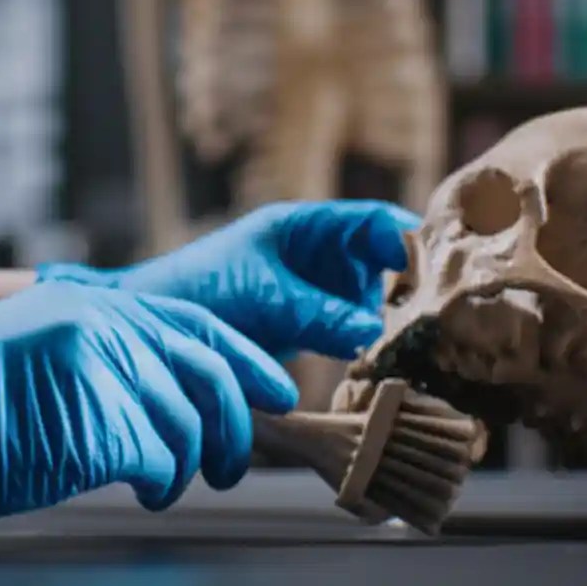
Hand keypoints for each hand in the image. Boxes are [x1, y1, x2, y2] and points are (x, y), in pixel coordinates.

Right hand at [0, 281, 296, 544]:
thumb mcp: (38, 349)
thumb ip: (103, 356)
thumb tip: (169, 395)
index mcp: (94, 306)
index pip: (196, 325)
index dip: (245, 358)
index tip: (277, 388)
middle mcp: (106, 326)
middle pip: (206, 374)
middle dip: (235, 424)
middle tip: (236, 461)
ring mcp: (104, 369)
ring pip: (188, 424)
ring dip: (190, 464)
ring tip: (170, 485)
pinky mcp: (99, 422)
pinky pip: (161, 460)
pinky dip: (163, 483)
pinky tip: (146, 491)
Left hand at [39, 200, 420, 360]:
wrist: (153, 333)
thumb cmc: (196, 293)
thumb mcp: (262, 299)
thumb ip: (316, 312)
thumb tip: (371, 330)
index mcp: (304, 227)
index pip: (372, 222)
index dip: (406, 240)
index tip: (433, 269)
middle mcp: (318, 255)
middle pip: (383, 262)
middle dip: (407, 286)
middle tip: (428, 320)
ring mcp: (316, 290)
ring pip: (374, 300)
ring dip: (390, 321)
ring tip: (407, 347)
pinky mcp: (311, 326)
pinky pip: (353, 331)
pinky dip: (369, 345)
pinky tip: (381, 363)